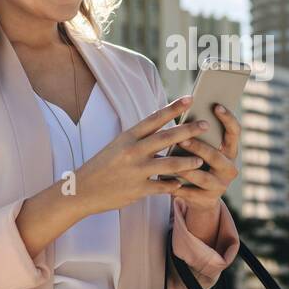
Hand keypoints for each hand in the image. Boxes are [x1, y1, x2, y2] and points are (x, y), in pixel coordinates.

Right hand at [72, 96, 209, 214]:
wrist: (82, 189)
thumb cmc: (103, 165)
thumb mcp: (118, 145)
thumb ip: (140, 138)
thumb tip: (164, 129)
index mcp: (128, 137)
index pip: (154, 118)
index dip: (173, 108)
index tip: (190, 99)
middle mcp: (133, 151)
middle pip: (166, 137)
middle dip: (188, 130)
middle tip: (206, 124)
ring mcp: (136, 170)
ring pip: (169, 163)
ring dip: (188, 161)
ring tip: (201, 160)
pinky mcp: (138, 189)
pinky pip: (163, 186)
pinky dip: (174, 185)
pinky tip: (182, 184)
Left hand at [172, 103, 239, 210]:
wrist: (201, 196)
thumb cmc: (199, 161)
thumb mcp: (204, 148)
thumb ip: (200, 134)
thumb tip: (186, 109)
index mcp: (231, 150)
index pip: (234, 132)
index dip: (228, 119)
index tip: (216, 106)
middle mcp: (229, 168)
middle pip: (216, 156)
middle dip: (199, 147)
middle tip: (183, 138)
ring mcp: (220, 185)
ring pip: (203, 177)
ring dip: (186, 169)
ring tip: (171, 161)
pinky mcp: (207, 199)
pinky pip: (190, 192)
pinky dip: (177, 186)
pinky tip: (164, 180)